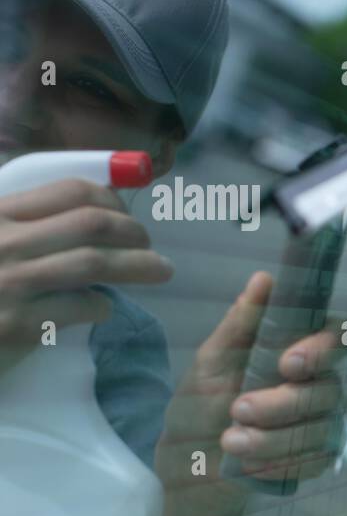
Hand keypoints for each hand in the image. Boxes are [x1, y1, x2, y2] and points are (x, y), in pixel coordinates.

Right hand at [0, 178, 172, 375]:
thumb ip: (29, 226)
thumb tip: (102, 212)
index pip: (69, 190)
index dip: (111, 199)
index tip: (126, 213)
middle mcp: (2, 243)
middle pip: (92, 224)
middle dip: (134, 232)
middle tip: (150, 246)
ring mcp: (9, 284)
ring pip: (95, 263)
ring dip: (139, 265)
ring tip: (161, 270)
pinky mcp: (18, 325)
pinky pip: (82, 307)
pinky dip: (102, 306)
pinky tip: (102, 309)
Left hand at [154, 271, 346, 515]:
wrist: (186, 467)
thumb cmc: (197, 408)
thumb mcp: (210, 363)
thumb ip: (241, 324)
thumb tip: (264, 279)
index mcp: (298, 352)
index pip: (339, 337)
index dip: (323, 349)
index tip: (285, 364)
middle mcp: (320, 385)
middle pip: (329, 389)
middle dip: (280, 404)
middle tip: (236, 410)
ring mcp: (323, 423)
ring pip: (322, 427)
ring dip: (273, 438)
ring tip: (231, 442)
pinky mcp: (318, 459)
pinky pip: (316, 459)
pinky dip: (280, 462)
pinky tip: (250, 464)